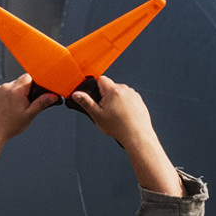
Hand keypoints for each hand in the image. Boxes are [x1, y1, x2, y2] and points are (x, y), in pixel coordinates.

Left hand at [0, 73, 56, 182]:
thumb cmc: (8, 126)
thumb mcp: (29, 115)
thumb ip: (41, 103)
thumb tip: (53, 96)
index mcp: (17, 90)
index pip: (29, 77)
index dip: (33, 84)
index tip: (34, 93)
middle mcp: (6, 87)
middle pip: (19, 82)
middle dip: (23, 91)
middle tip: (23, 105)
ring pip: (10, 87)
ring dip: (13, 94)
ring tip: (11, 109)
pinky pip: (0, 91)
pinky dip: (3, 97)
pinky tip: (3, 108)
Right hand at [71, 76, 181, 197]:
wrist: (137, 135)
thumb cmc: (118, 127)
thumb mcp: (97, 115)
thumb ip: (86, 102)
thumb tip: (76, 94)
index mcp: (113, 91)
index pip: (101, 79)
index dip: (96, 87)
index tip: (96, 98)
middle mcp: (124, 89)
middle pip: (110, 87)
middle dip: (106, 96)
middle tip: (105, 110)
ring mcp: (133, 94)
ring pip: (119, 93)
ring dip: (116, 100)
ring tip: (116, 115)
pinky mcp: (139, 100)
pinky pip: (128, 98)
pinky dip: (125, 104)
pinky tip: (124, 116)